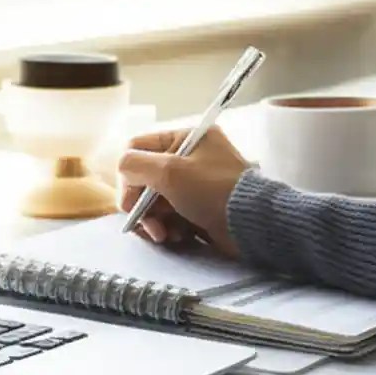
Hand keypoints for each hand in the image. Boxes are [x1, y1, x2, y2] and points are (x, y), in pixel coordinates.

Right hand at [117, 127, 248, 257]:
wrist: (253, 224)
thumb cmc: (213, 190)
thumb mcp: (169, 171)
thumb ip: (135, 165)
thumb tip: (122, 170)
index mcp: (186, 137)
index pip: (139, 148)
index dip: (128, 175)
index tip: (130, 200)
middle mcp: (190, 158)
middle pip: (145, 179)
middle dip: (142, 206)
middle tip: (148, 225)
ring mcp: (196, 184)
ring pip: (156, 201)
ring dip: (155, 220)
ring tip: (165, 235)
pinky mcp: (201, 209)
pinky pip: (172, 216)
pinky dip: (170, 228)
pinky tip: (179, 237)